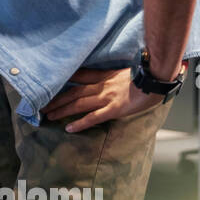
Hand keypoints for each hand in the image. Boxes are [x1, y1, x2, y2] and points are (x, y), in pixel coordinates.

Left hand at [40, 67, 164, 132]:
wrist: (157, 78)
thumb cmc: (145, 75)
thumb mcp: (124, 70)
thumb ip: (112, 74)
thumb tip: (107, 78)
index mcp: (104, 75)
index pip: (79, 76)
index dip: (64, 80)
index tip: (50, 84)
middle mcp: (101, 86)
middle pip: (73, 92)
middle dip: (56, 99)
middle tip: (42, 105)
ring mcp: (107, 98)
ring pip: (78, 104)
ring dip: (62, 110)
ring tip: (49, 116)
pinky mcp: (114, 109)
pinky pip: (94, 117)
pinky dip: (80, 123)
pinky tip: (69, 128)